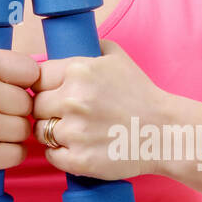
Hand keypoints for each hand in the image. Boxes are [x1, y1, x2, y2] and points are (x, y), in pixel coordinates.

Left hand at [30, 39, 170, 179]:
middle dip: (47, 109)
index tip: (53, 93)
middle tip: (64, 114)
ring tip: (73, 130)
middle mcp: (73, 100)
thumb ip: (90, 46)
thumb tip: (69, 41)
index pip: (36, 78)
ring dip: (51, 132)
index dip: (44, 86)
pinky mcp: (79, 160)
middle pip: (35, 105)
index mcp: (78, 71)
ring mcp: (75, 132)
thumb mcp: (117, 58)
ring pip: (40, 131)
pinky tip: (76, 147)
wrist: (165, 132)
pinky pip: (50, 155)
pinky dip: (59, 153)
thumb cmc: (141, 94)